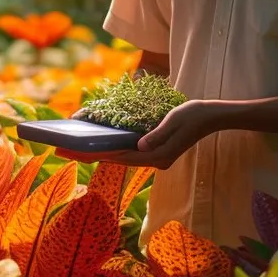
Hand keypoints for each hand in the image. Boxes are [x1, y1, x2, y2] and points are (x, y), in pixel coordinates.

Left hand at [55, 99, 222, 168]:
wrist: (212, 117)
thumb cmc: (193, 115)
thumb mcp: (174, 121)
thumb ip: (157, 135)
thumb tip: (139, 146)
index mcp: (159, 155)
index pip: (122, 156)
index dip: (98, 154)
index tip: (77, 153)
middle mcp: (157, 161)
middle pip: (119, 160)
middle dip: (93, 155)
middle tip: (66, 152)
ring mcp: (158, 159)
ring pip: (123, 158)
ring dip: (102, 154)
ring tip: (78, 150)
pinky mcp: (158, 153)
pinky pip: (131, 154)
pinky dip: (116, 150)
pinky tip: (103, 146)